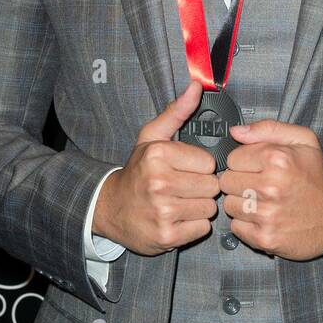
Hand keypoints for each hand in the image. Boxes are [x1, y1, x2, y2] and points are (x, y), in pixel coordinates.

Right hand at [92, 81, 220, 255]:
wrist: (110, 208)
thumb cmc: (137, 171)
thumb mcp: (151, 137)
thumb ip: (177, 112)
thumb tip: (197, 86)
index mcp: (159, 154)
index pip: (209, 162)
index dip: (199, 167)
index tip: (183, 169)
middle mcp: (160, 182)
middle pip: (212, 186)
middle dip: (201, 187)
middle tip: (182, 187)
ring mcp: (163, 211)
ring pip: (209, 207)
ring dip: (199, 206)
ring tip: (179, 201)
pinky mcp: (167, 235)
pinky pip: (202, 228)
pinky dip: (193, 225)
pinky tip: (177, 218)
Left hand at [215, 119, 322, 260]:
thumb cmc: (317, 176)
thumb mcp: (302, 140)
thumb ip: (267, 129)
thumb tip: (236, 131)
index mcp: (277, 159)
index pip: (232, 159)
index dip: (245, 162)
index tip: (259, 167)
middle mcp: (270, 187)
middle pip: (226, 182)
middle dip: (240, 182)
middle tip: (260, 185)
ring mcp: (267, 215)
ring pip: (229, 205)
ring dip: (242, 203)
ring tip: (264, 201)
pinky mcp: (265, 238)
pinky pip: (236, 226)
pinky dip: (247, 223)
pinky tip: (264, 217)